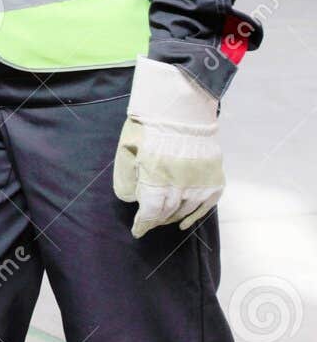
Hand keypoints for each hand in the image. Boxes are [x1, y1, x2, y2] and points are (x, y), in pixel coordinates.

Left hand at [113, 57, 223, 238]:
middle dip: (155, 220)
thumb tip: (130, 199)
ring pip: (185, 210)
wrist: (182, 110)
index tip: (137, 231)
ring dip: (171, 217)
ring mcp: (200, 185)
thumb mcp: (126, 150)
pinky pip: (205, 206)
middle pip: (166, 213)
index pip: (150, 212)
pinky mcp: (214, 181)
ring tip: (162, 219)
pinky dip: (194, 216)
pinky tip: (184, 223)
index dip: (143, 224)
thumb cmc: (149, 128)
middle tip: (147, 222)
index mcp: (157, 180)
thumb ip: (126, 179)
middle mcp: (181, 187)